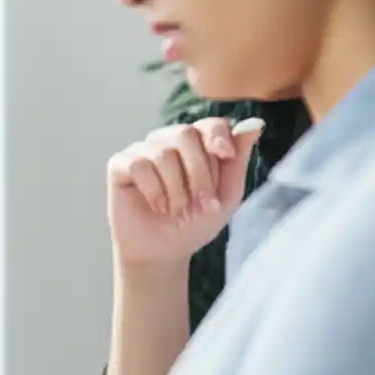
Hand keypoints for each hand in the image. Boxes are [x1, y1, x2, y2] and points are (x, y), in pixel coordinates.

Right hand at [107, 117, 263, 268]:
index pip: (210, 123)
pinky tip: (158, 206)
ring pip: (163, 153)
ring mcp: (142, 150)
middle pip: (185, 134)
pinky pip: (139, 164)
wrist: (163, 252)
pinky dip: (154, 190)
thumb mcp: (226, 196)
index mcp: (197, 144)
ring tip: (178, 211)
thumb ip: (238, 160)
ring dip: (177, 190)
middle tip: (202, 205)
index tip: (225, 155)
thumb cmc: (195, 223)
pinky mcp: (120, 164)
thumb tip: (255, 122)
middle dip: (199, 173)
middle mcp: (168, 141)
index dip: (218, 135)